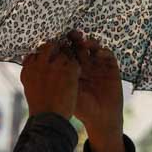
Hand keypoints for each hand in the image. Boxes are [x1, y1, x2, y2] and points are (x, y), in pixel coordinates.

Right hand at [20, 40, 80, 119]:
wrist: (49, 119)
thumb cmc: (41, 109)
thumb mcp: (31, 90)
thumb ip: (34, 75)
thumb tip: (37, 69)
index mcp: (28, 69)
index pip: (34, 54)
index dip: (42, 56)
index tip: (47, 62)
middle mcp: (40, 63)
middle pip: (48, 47)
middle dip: (55, 50)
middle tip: (61, 58)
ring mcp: (54, 65)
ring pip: (63, 54)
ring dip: (67, 62)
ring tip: (69, 74)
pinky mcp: (69, 69)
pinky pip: (74, 63)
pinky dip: (76, 70)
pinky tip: (75, 79)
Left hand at [69, 31, 125, 151]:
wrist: (101, 118)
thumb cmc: (82, 108)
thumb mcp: (67, 92)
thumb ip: (59, 78)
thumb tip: (40, 64)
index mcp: (72, 69)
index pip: (68, 52)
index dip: (64, 45)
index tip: (59, 40)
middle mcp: (85, 64)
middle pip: (79, 46)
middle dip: (75, 39)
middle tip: (71, 34)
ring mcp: (98, 65)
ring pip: (94, 47)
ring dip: (90, 42)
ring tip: (85, 43)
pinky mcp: (111, 68)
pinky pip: (108, 55)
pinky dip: (104, 52)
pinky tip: (99, 53)